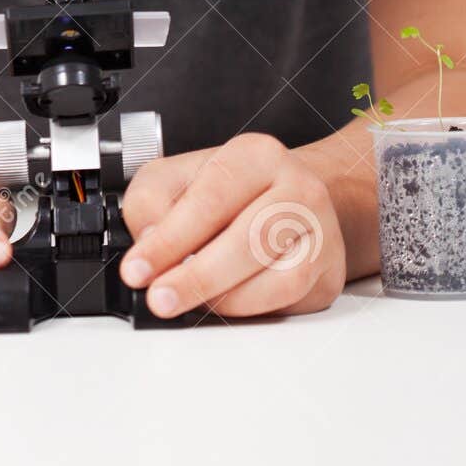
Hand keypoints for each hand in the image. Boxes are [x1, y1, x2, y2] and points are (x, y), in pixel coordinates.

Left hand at [119, 133, 345, 319]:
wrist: (286, 200)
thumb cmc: (228, 191)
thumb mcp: (175, 178)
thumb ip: (152, 203)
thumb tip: (151, 245)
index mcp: (257, 156)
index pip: (212, 198)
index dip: (171, 239)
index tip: (138, 270)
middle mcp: (297, 188)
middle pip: (249, 239)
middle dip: (196, 277)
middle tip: (160, 298)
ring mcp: (320, 232)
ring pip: (276, 277)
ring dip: (224, 299)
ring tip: (186, 302)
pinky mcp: (327, 272)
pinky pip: (289, 300)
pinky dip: (250, 309)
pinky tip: (222, 305)